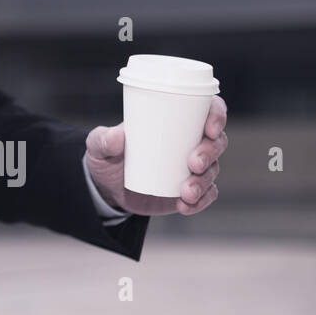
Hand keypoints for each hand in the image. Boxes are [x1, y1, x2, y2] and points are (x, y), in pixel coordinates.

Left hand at [85, 95, 227, 215]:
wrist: (107, 189)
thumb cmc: (107, 156)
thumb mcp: (99, 146)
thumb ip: (102, 139)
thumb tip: (116, 136)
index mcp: (174, 121)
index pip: (206, 109)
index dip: (216, 115)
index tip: (210, 129)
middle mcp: (189, 141)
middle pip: (216, 142)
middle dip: (211, 152)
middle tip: (193, 163)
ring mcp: (192, 167)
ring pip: (213, 169)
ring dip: (205, 181)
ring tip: (185, 191)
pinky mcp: (191, 190)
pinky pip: (207, 195)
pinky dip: (201, 201)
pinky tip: (185, 205)